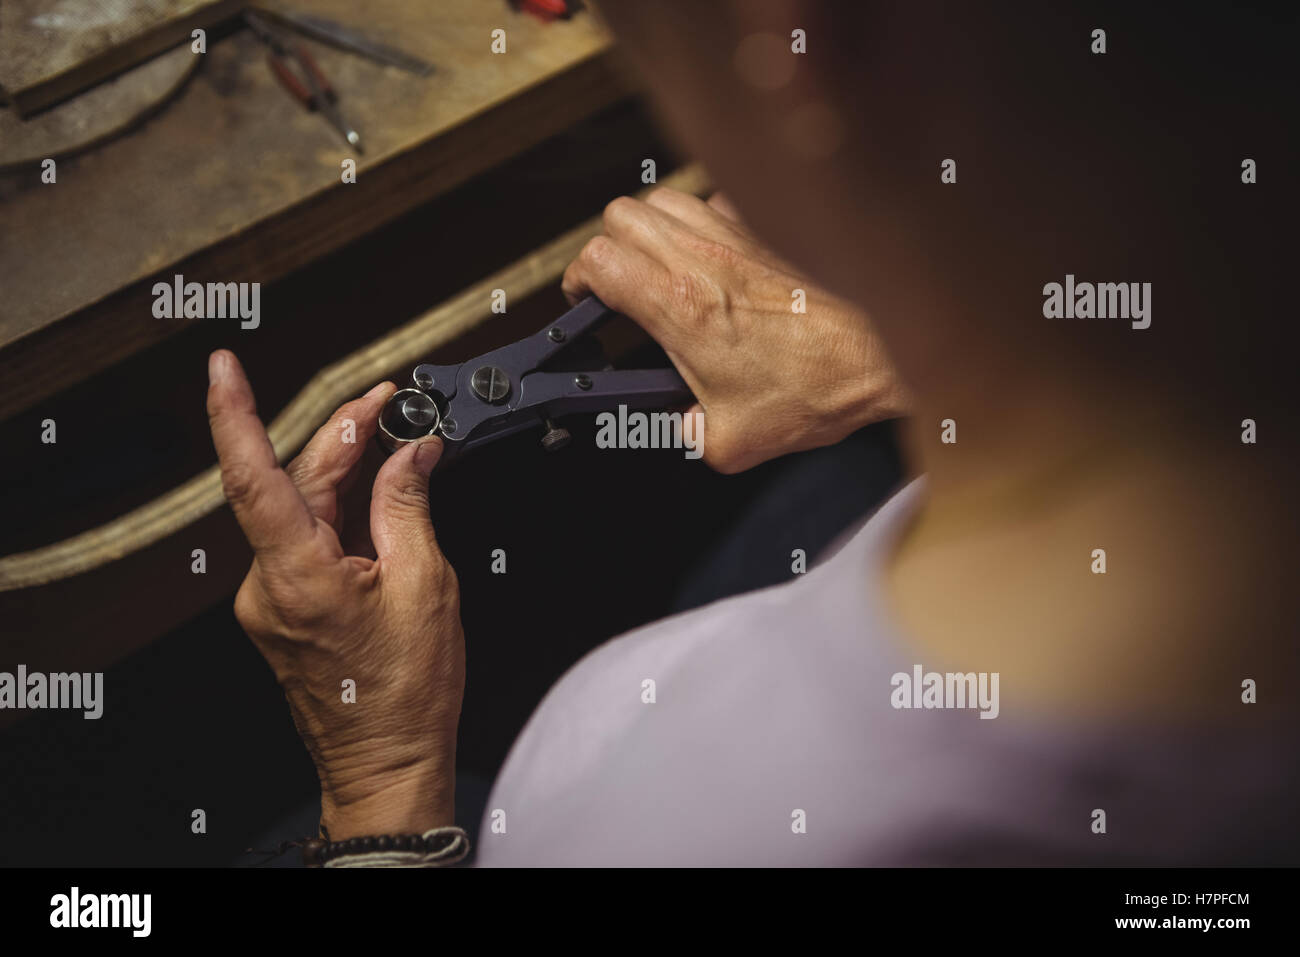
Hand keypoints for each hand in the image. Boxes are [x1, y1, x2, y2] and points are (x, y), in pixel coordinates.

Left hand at [206, 350, 463, 839]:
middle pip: (292, 483)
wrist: (386, 761)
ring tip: (391, 438)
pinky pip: (304, 538)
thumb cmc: (404, 695)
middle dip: (340, 434)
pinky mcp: (282, 608)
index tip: (223, 368)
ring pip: (298, 508)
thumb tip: (409, 454)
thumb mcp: (426, 586)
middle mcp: (268, 587)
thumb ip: (407, 507)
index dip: (235, 415)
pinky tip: (376, 493)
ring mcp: (269, 600)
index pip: (253, 478)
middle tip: (388, 402)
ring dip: (342, 469)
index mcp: (299, 578)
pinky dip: (340, 508)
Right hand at [562, 189, 908, 472]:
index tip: (586, 302)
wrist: (877, 356)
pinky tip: (712, 254)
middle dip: (608, 250)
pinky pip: (714, 202)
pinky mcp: (766, 230)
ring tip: (656, 264)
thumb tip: (676, 425)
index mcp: (680, 307)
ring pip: (662, 199)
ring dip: (648, 229)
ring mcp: (735, 235)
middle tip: (617, 284)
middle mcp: (702, 259)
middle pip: (619, 217)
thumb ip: (684, 433)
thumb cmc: (816, 388)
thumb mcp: (729, 441)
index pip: (597, 262)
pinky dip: (701, 222)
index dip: (579, 283)